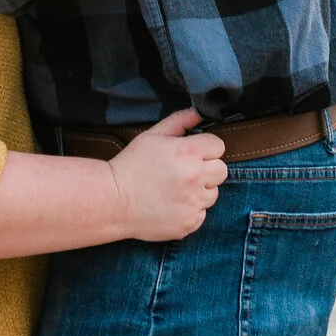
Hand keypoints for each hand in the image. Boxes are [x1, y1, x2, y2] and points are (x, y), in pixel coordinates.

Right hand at [107, 109, 225, 242]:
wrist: (113, 200)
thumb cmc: (131, 165)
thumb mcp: (151, 136)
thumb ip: (179, 122)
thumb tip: (199, 113)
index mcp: (188, 152)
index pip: (218, 146)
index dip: (206, 148)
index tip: (193, 153)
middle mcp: (195, 177)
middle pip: (222, 170)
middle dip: (207, 169)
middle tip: (186, 172)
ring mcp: (193, 203)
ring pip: (213, 193)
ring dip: (200, 191)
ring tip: (176, 190)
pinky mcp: (189, 223)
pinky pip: (202, 214)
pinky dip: (191, 210)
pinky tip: (172, 205)